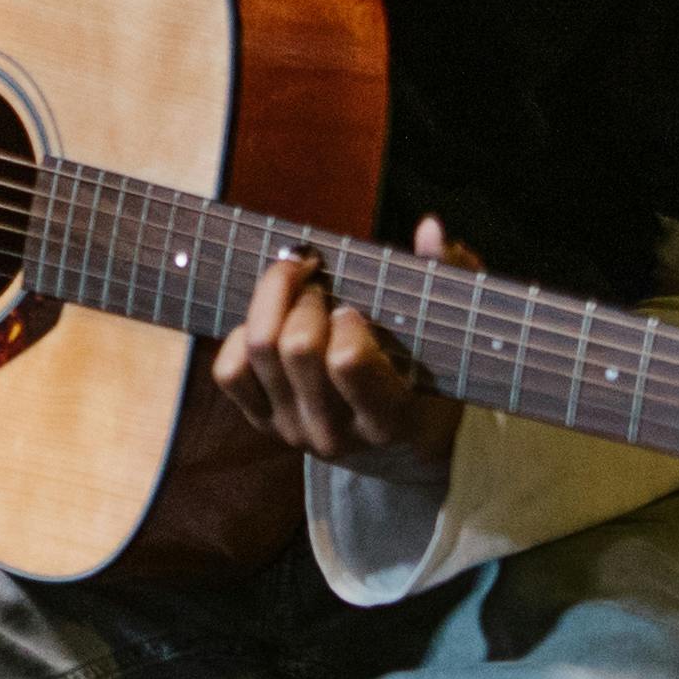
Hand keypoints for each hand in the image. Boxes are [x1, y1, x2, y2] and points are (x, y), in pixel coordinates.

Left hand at [214, 216, 467, 464]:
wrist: (397, 450)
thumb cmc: (425, 381)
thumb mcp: (448, 340)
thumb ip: (449, 279)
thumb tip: (430, 228)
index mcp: (386, 416)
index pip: (346, 361)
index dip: (346, 318)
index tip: (355, 306)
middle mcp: (334, 431)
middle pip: (296, 346)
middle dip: (307, 298)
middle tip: (322, 286)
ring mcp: (293, 429)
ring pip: (259, 349)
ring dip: (273, 301)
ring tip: (297, 290)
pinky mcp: (261, 422)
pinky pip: (229, 370)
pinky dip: (241, 335)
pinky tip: (271, 322)